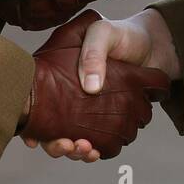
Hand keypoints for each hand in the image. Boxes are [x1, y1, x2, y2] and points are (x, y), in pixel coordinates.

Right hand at [18, 10, 168, 160]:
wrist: (151, 43)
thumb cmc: (120, 36)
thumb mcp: (101, 32)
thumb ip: (93, 50)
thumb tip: (91, 87)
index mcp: (61, 78)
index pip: (39, 107)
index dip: (31, 124)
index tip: (32, 138)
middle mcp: (71, 99)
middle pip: (54, 131)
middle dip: (57, 145)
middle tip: (66, 144)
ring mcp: (91, 113)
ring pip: (76, 143)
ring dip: (77, 151)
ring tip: (86, 150)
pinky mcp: (111, 123)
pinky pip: (100, 145)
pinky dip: (96, 151)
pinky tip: (96, 152)